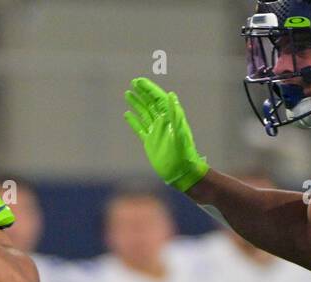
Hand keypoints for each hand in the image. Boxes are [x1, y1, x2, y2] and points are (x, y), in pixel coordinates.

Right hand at [124, 78, 208, 192]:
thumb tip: (171, 95)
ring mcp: (155, 131)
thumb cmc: (184, 153)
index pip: (157, 99)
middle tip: (133, 82)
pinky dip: (133, 121)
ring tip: (127, 94)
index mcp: (169, 117)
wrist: (181, 171)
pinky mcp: (149, 142)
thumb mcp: (180, 132)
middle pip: (150, 103)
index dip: (148, 89)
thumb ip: (175, 114)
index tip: (138, 82)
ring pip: (143, 113)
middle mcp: (162, 122)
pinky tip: (126, 115)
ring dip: (136, 103)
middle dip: (142, 92)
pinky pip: (139, 128)